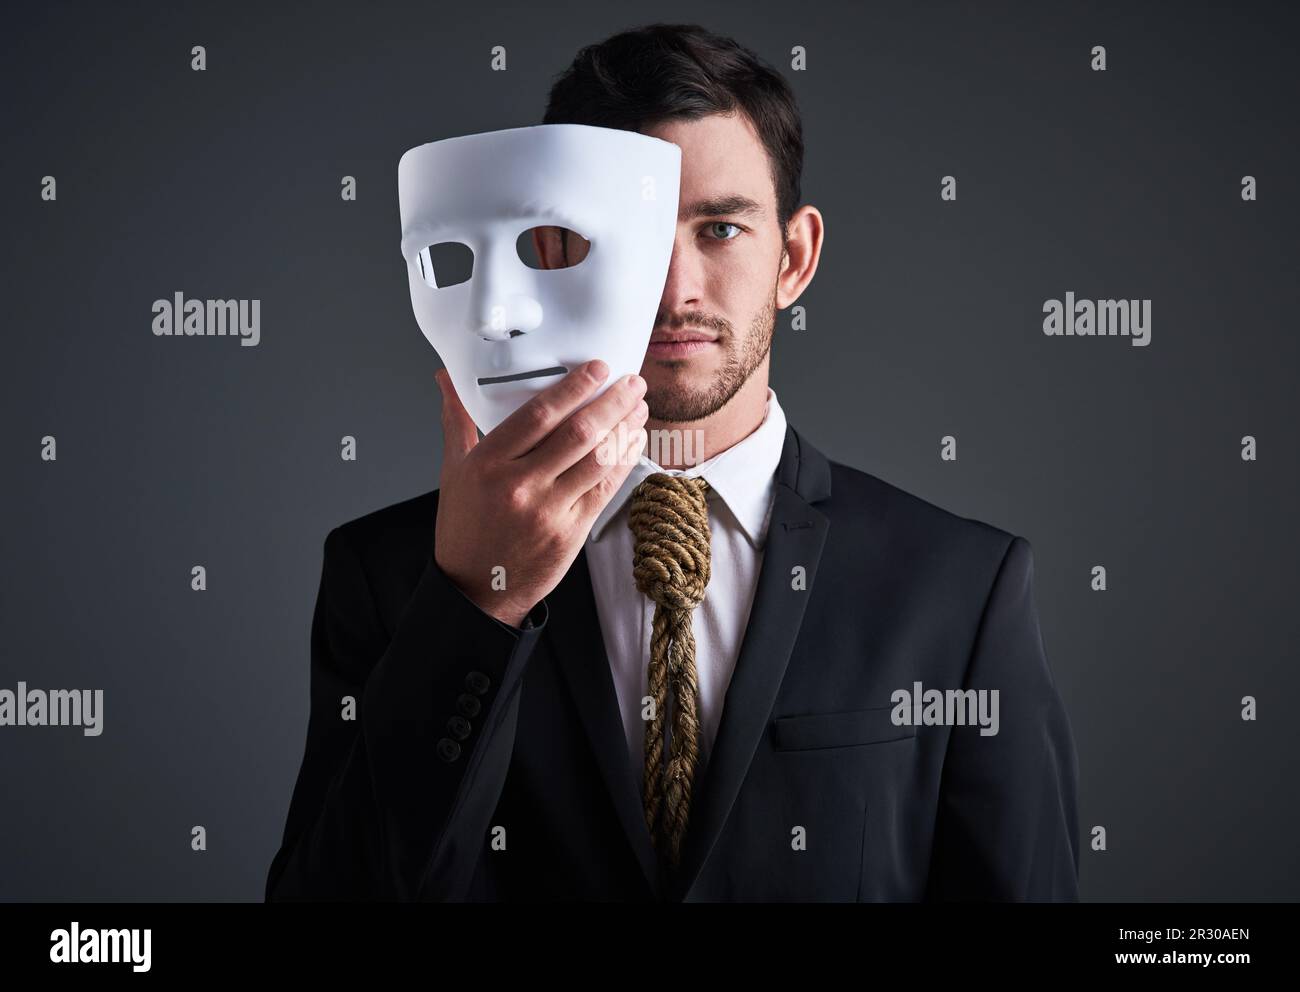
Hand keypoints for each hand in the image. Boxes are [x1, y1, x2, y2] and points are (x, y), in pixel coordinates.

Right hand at [434, 361, 647, 626]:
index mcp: (488, 464)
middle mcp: (519, 486)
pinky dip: (622, 462)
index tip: (597, 368)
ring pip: (598, 460)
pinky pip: (604, 489)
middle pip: (577, 433)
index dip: (573, 387)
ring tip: (639, 408)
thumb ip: (458, 419)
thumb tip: (447, 377)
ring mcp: (548, 511)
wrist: (476, 589)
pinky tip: (632, 443)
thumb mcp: (454, 470)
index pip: (538, 415)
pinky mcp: (571, 532)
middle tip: (632, 382)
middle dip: (612, 403)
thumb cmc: (466, 528)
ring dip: (625, 430)